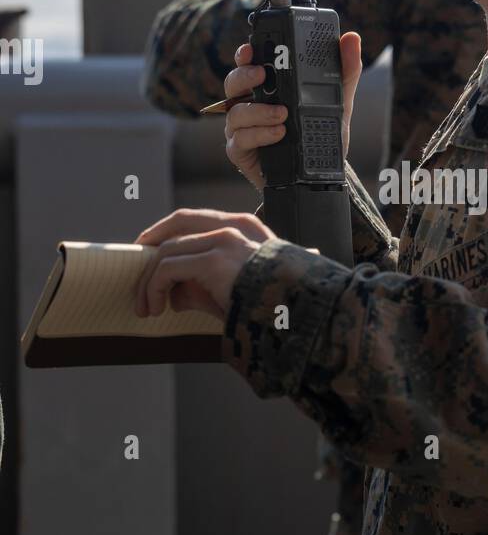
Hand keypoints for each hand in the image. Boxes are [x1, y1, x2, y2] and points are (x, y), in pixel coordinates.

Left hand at [132, 209, 275, 319]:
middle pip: (177, 223)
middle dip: (151, 247)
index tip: (151, 257)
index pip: (196, 219)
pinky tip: (158, 308)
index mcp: (247, 228)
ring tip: (148, 308)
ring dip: (150, 282)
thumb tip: (174, 298)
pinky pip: (168, 269)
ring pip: (168, 250)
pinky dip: (154, 289)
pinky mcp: (214, 260)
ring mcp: (224, 240)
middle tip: (139, 275)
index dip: (168, 233)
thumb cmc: (274, 308)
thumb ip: (204, 287)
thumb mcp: (236, 290)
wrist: (300, 315)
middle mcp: (235, 226)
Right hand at [224, 32, 361, 191]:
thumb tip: (351, 39)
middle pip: (233, 83)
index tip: (251, 48)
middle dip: (244, 76)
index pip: (249, 63)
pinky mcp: (240, 150)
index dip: (245, 54)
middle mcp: (249, 104)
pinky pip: (241, 139)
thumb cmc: (318, 132)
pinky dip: (260, 134)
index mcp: (267, 87)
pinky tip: (279, 133)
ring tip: (282, 114)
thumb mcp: (337, 102)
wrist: (317, 174)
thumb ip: (344, 71)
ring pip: (235, 113)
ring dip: (258, 111)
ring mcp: (241, 128)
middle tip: (262, 75)